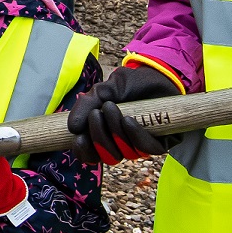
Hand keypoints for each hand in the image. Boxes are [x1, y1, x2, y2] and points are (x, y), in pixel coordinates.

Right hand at [66, 63, 181, 163]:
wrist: (160, 75)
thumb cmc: (131, 84)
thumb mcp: (105, 89)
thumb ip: (87, 104)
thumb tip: (72, 128)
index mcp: (105, 134)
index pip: (91, 154)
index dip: (83, 151)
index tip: (79, 137)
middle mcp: (122, 144)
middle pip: (107, 157)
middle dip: (98, 138)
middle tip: (96, 114)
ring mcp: (141, 144)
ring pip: (125, 154)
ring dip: (115, 133)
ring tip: (112, 108)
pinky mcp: (160, 142)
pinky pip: (146, 149)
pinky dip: (135, 136)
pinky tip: (129, 120)